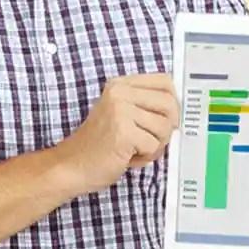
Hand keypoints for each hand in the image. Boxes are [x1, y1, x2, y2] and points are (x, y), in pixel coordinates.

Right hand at [58, 73, 179, 193]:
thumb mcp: (122, 114)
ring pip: (164, 127)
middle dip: (167, 128)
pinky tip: (128, 157)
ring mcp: (121, 111)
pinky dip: (145, 157)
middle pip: (169, 104)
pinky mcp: (123, 132)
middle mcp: (120, 92)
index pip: (165, 82)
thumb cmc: (100, 145)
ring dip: (155, 145)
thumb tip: (178, 111)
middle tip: (150, 141)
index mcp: (121, 85)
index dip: (173, 103)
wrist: (71, 166)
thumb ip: (145, 106)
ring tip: (135, 150)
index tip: (166, 119)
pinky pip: (153, 145)